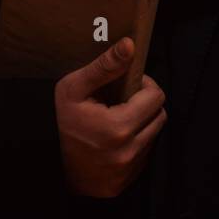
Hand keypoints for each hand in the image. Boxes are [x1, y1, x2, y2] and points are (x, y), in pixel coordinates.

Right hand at [54, 37, 167, 198]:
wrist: (58, 170)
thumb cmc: (65, 126)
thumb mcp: (73, 90)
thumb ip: (103, 66)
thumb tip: (129, 44)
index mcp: (118, 126)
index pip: (155, 96)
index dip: (144, 84)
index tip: (127, 83)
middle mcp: (130, 148)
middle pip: (160, 113)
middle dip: (146, 101)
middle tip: (124, 97)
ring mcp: (134, 163)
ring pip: (156, 130)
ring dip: (144, 119)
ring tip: (121, 115)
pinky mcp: (135, 173)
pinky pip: (148, 147)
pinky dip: (139, 136)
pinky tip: (118, 134)